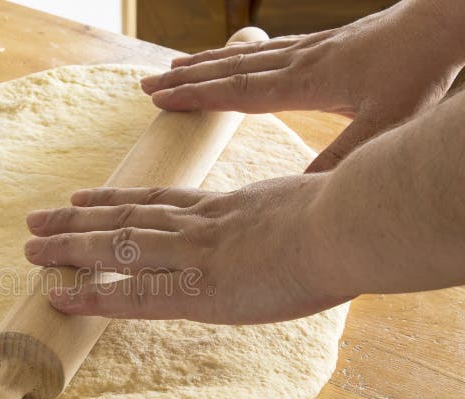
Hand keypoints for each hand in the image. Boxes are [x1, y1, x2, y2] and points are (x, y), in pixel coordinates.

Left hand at [24, 177, 349, 324]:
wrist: (346, 229)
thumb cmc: (338, 220)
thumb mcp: (301, 206)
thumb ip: (277, 218)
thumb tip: (282, 226)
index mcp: (221, 208)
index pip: (155, 204)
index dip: (114, 202)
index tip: (84, 199)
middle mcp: (196, 228)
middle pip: (123, 218)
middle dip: (76, 221)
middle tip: (36, 219)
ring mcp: (191, 256)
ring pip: (117, 247)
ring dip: (70, 248)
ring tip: (31, 247)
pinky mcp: (195, 290)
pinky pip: (133, 292)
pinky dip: (96, 293)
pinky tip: (63, 295)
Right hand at [140, 0, 464, 171]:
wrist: (442, 22)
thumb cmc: (416, 74)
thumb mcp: (381, 124)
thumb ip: (340, 157)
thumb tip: (300, 192)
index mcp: (304, 84)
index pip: (237, 92)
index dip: (196, 98)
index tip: (159, 101)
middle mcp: (298, 62)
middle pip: (229, 71)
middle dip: (187, 80)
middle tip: (149, 85)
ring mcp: (308, 49)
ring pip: (244, 57)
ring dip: (205, 64)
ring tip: (174, 67)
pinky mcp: (322, 44)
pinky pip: (265, 50)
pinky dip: (237, 54)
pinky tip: (232, 56)